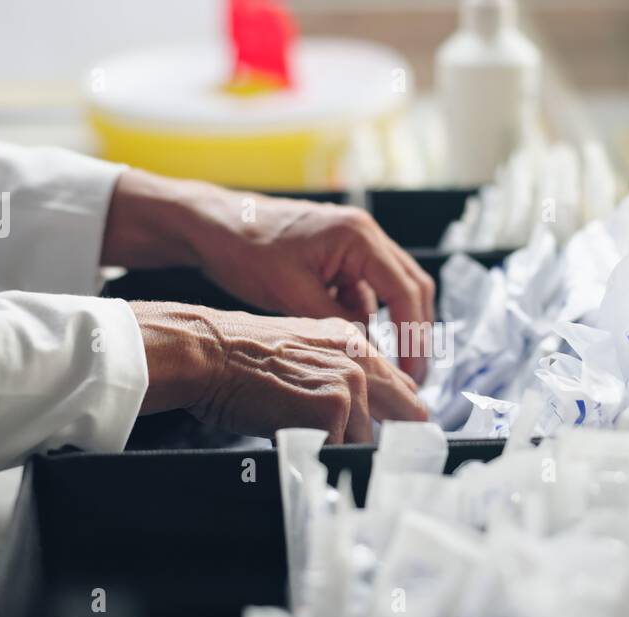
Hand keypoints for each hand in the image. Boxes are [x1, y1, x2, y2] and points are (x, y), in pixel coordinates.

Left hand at [102, 170, 435, 380]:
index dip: (415, 336)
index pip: (405, 291)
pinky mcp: (339, 259)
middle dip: (415, 333)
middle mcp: (363, 235)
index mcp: (357, 236)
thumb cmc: (245, 248)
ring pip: (390, 293)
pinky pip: (364, 293)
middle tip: (412, 376)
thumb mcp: (292, 295)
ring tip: (386, 368)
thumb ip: (338, 326)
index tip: (413, 371)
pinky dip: (364, 320)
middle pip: (410, 288)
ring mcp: (353, 246)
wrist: (213, 227)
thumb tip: (370, 358)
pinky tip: (352, 345)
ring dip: (392, 327)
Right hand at [130, 302, 426, 443]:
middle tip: (396, 461)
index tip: (410, 429)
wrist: (208, 354)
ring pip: (361, 441)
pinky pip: (336, 452)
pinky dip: (315, 456)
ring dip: (336, 450)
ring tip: (304, 439)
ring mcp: (349, 384)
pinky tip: (291, 441)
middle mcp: (358, 359)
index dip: (402, 412)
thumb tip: (354, 410)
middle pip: (399, 414)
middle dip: (391, 439)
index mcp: (351, 341)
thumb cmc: (236, 357)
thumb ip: (333, 374)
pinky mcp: (334, 410)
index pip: (396, 383)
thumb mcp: (298, 353)